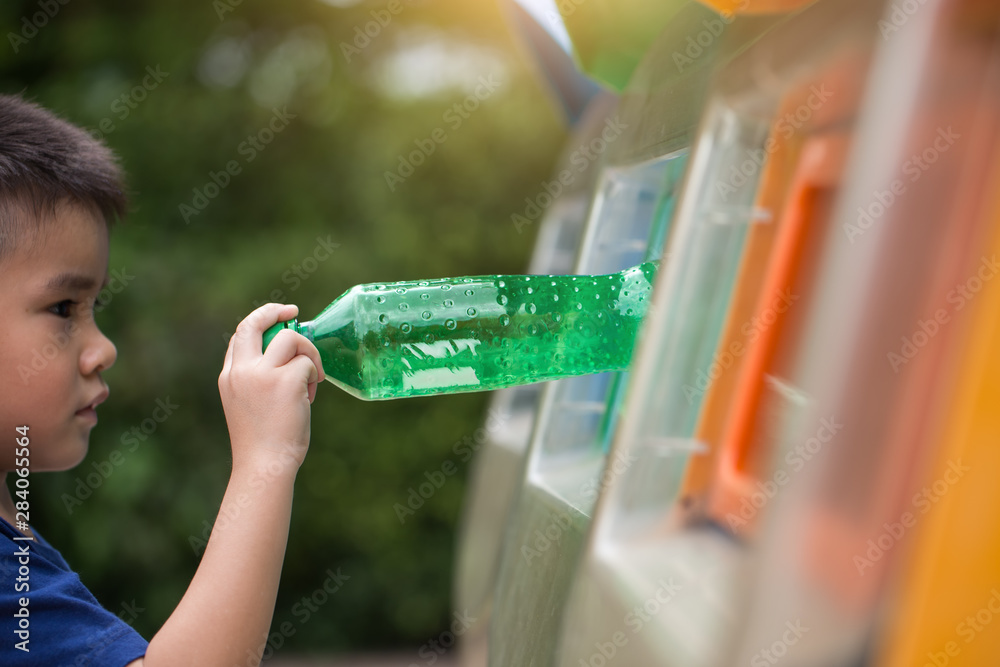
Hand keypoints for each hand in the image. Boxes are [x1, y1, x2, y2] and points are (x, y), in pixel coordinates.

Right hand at [218, 303, 324, 471]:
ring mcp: (262, 374)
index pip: (241, 336)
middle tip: (293, 312)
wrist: (265, 466)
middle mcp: (241, 371)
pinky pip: (307, 363)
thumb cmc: (263, 443)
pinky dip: (315, 374)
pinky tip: (311, 396)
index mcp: (229, 377)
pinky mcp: (285, 381)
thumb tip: (291, 354)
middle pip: (254, 323)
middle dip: (274, 311)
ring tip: (312, 378)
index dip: (260, 322)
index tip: (278, 318)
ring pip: (291, 338)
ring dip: (308, 352)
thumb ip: (259, 379)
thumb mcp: (249, 404)